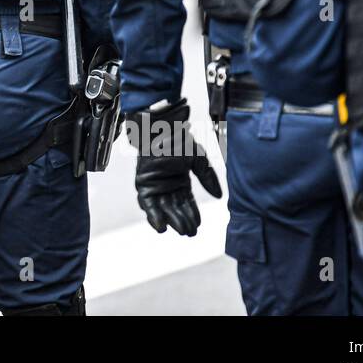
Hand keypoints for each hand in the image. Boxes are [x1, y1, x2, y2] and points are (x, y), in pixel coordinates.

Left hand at [130, 100, 221, 236]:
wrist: (161, 128)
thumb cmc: (178, 139)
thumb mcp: (199, 160)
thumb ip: (208, 177)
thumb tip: (219, 196)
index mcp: (180, 179)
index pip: (187, 202)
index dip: (192, 214)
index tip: (198, 226)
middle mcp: (167, 184)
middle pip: (176, 208)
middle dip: (183, 221)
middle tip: (190, 233)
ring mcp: (154, 185)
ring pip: (163, 208)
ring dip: (171, 220)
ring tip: (180, 231)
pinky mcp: (143, 184)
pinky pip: (147, 203)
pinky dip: (153, 215)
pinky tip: (161, 227)